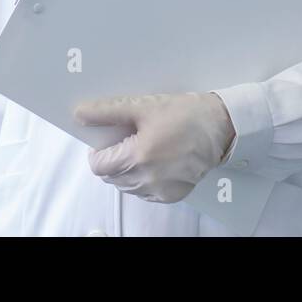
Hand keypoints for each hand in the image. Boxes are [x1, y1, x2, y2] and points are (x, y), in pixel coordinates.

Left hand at [74, 92, 235, 203]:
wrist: (220, 126)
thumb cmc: (187, 115)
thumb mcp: (143, 107)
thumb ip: (108, 111)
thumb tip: (81, 113)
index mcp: (138, 157)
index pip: (99, 166)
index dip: (97, 153)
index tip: (104, 142)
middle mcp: (149, 179)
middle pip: (111, 178)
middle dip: (112, 161)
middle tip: (126, 141)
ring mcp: (161, 190)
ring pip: (127, 187)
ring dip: (126, 171)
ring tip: (143, 149)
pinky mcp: (173, 194)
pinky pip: (146, 193)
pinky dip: (143, 180)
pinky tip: (155, 161)